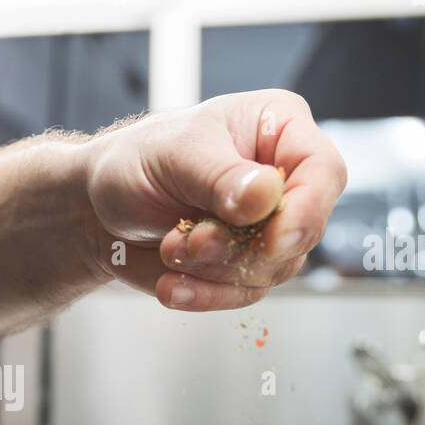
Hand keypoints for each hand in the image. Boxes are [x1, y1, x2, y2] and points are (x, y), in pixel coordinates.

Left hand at [85, 89, 347, 310]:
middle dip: (240, 248)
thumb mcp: (174, 154)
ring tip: (170, 248)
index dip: (307, 211)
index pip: (324, 171)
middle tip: (191, 239)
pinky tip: (172, 284)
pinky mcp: (245, 266)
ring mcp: (268, 228)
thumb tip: (265, 197)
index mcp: (280, 130)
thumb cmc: (137, 159)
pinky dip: (203, 294)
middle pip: (300, 232)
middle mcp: (284, 180)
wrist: (99, 204)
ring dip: (214, 272)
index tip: (272, 238)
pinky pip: (242, 294)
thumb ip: (221, 177)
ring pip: (271, 270)